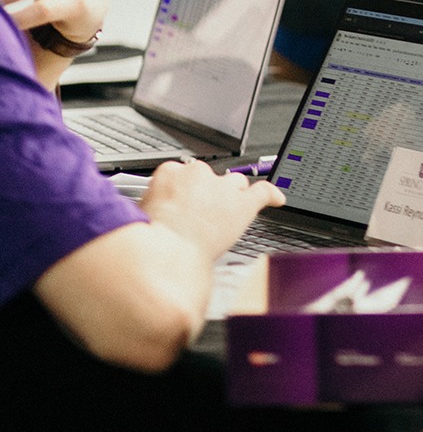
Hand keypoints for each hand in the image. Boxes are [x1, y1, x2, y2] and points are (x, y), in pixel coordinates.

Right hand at [141, 161, 283, 258]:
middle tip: (198, 219)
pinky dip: (272, 194)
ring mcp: (222, 188)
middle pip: (208, 178)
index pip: (179, 175)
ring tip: (227, 214)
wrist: (167, 258)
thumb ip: (149, 209)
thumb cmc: (149, 244)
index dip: (181, 194)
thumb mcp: (136, 218)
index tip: (179, 206)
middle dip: (206, 195)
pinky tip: (277, 198)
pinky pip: (263, 192)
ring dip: (232, 197)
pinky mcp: (243, 204)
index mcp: (169, 174)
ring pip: (234, 183)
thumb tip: (148, 216)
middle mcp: (198, 174)